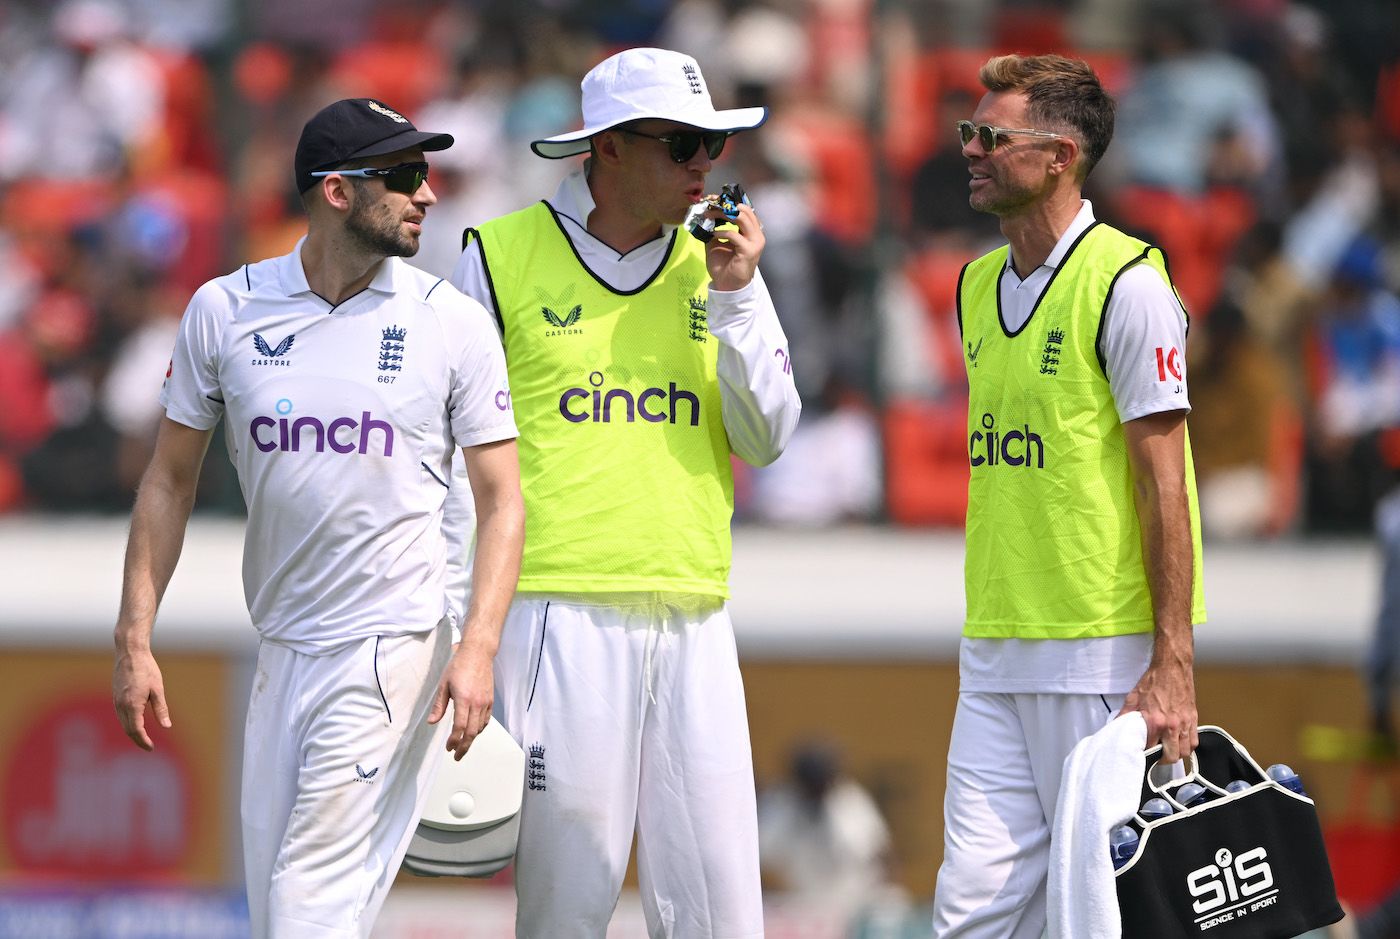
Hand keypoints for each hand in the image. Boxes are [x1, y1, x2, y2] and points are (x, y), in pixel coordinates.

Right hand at [113, 647, 170, 750]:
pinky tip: (135, 723)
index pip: (136, 730)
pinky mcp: (115, 696)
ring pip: (122, 723)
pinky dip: (127, 723)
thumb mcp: (158, 689)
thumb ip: (161, 709)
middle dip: (138, 740)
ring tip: (143, 738)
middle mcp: (121, 705)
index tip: (151, 748)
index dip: (143, 741)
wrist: (130, 653)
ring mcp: (116, 701)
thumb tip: (167, 726)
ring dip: (132, 732)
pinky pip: (120, 715)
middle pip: (128, 729)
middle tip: (148, 746)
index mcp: (132, 705)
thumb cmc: (147, 669)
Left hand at [427, 642, 493, 759]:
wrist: (478, 653)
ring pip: (480, 728)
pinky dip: (480, 729)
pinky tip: (473, 731)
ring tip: (463, 745)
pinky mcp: (490, 700)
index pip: (459, 727)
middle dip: (464, 747)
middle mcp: (477, 703)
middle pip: (472, 732)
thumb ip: (439, 705)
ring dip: (471, 739)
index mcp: (464, 699)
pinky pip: (486, 720)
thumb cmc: (459, 666)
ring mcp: (485, 702)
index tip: (449, 748)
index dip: (454, 740)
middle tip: (457, 756)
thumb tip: (432, 722)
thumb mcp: (443, 685)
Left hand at [705, 202, 764, 291]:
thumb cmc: (724, 266)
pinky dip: (721, 232)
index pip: (745, 210)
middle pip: (744, 210)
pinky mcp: (749, 251)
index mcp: (751, 232)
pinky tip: (712, 233)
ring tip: (710, 215)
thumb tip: (707, 215)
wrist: (727, 286)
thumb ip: (716, 228)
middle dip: (725, 206)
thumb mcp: (717, 243)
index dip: (729, 203)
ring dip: (723, 214)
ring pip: (742, 218)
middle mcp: (757, 235)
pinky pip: (734, 235)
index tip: (714, 199)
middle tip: (710, 206)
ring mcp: (755, 242)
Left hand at [1121, 657, 1196, 762]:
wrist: (1172, 667)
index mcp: (1155, 721)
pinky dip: (1187, 747)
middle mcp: (1172, 725)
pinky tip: (1179, 743)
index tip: (1141, 754)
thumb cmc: (1152, 681)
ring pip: (1184, 752)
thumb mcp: (1133, 698)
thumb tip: (1115, 728)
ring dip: (1176, 755)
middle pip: (1171, 756)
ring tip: (1167, 751)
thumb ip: (1124, 716)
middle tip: (1155, 756)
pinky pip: (1194, 742)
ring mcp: (1185, 723)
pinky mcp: (1194, 719)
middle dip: (1162, 760)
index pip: (1150, 749)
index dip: (1145, 754)